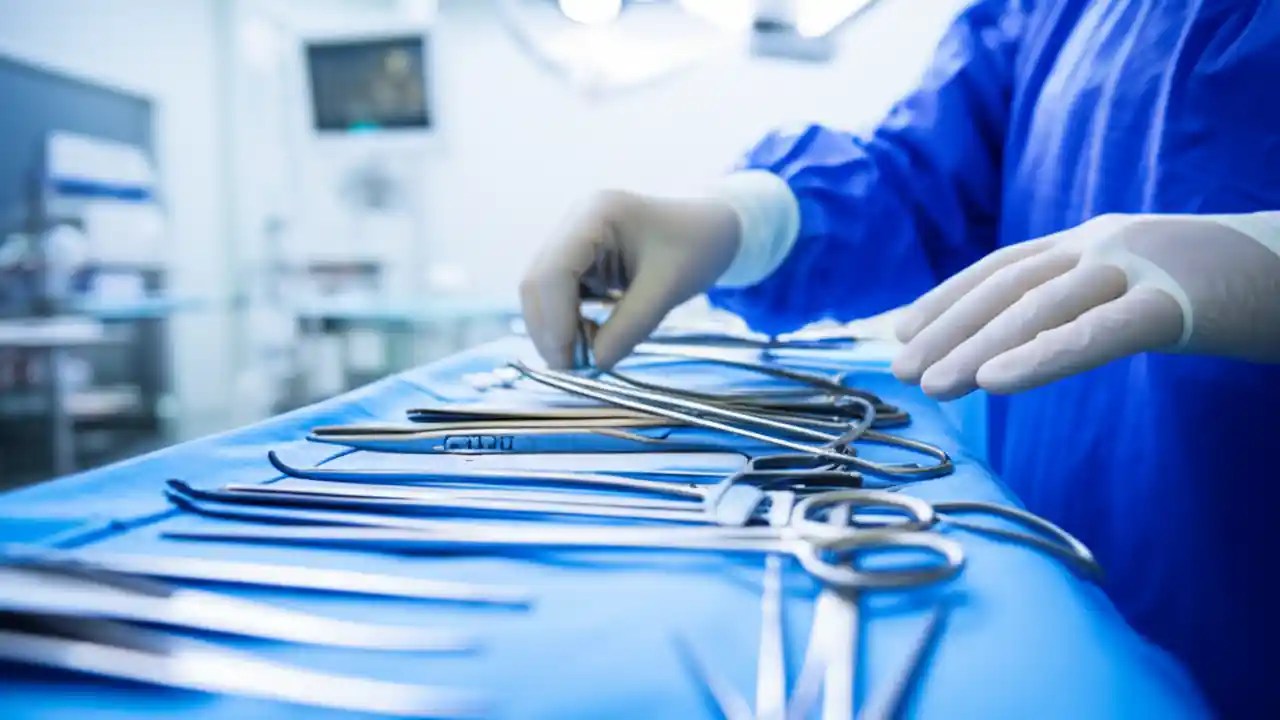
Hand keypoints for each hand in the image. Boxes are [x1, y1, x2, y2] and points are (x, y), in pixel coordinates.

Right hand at [520, 190, 740, 368]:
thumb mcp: (669, 289)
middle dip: (550, 331)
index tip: (572, 363)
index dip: (554, 322)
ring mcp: (571, 240)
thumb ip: (630, 328)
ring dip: (557, 330)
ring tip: (588, 356)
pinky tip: (591, 339)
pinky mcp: (577, 259)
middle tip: (576, 369)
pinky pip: (557, 297)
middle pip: (536, 284)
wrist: (713, 228)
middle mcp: (573, 223)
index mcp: (595, 215)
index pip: (552, 273)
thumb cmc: (698, 247)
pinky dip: (568, 323)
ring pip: (541, 294)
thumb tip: (594, 365)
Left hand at [892, 213, 1279, 398]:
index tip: (900, 332)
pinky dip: (1043, 355)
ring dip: (977, 347)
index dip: (945, 297)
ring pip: (1040, 306)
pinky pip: (1100, 331)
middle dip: (947, 329)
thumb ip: (1083, 304)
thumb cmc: (1223, 288)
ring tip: (933, 384)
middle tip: (900, 371)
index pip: (1001, 267)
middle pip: (1006, 286)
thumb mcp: (1140, 286)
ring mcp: (1140, 264)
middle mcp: (1103, 242)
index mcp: (1090, 241)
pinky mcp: (1180, 300)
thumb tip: (1019, 343)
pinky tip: (998, 381)